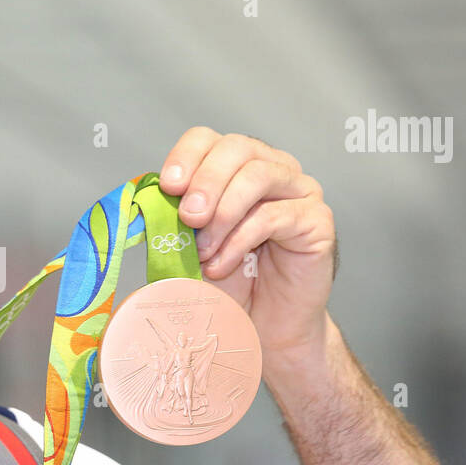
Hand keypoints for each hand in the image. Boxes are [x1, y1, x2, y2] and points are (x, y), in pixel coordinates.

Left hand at [157, 127, 335, 359]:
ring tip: (203, 252)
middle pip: (237, 148)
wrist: (263, 325)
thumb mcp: (191, 245)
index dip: (187, 156)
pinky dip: (239, 241)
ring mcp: (300, 191)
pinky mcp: (317, 220)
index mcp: (236, 167)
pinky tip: (221, 266)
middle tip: (188, 218)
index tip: (169, 186)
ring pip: (258, 176)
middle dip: (205, 182)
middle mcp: (273, 169)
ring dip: (223, 214)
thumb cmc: (229, 282)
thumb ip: (175, 218)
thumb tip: (148, 203)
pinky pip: (274, 216)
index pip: (209, 139)